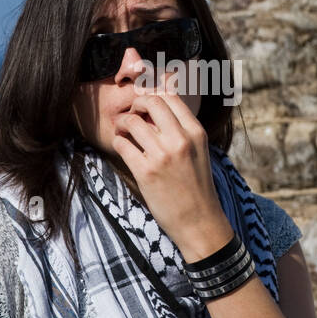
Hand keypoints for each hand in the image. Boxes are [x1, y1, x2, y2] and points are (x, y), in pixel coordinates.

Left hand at [110, 70, 232, 262]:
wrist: (199, 221)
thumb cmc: (197, 187)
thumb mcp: (198, 152)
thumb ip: (182, 130)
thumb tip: (157, 109)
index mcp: (195, 133)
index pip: (171, 96)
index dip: (153, 96)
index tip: (145, 105)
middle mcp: (180, 140)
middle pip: (151, 101)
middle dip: (136, 104)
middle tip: (131, 115)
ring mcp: (162, 155)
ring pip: (132, 122)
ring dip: (122, 124)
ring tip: (123, 133)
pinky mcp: (146, 172)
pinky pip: (122, 144)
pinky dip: (118, 143)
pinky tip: (122, 148)